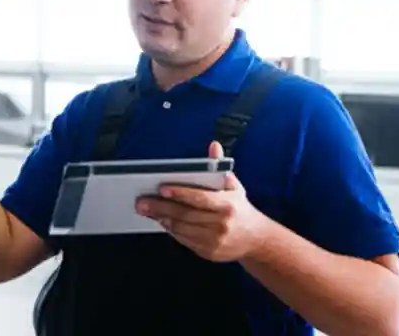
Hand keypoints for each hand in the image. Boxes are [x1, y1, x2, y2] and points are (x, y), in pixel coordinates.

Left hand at [135, 141, 270, 262]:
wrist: (256, 239)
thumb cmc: (240, 208)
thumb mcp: (234, 186)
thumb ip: (220, 166)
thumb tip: (214, 146)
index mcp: (227, 205)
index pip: (200, 198)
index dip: (180, 193)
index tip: (161, 188)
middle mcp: (221, 224)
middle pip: (185, 215)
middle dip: (161, 208)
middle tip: (142, 202)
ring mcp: (214, 241)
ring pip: (182, 229)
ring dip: (163, 219)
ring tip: (148, 210)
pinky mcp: (209, 253)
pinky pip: (185, 241)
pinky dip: (172, 231)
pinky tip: (162, 221)